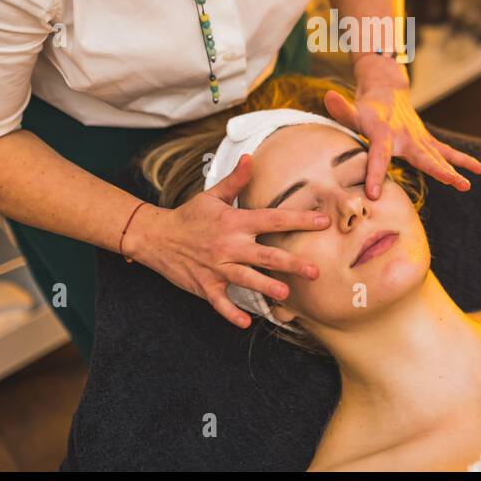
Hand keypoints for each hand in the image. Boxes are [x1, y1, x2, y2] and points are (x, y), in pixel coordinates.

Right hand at [129, 154, 328, 327]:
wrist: (156, 236)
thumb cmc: (189, 215)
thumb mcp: (212, 195)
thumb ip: (236, 180)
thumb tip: (250, 157)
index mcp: (235, 222)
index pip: (273, 218)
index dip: (299, 220)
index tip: (323, 222)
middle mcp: (229, 245)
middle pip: (265, 255)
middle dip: (291, 263)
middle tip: (314, 271)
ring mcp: (217, 267)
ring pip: (246, 279)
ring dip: (266, 287)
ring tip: (285, 294)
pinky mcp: (205, 285)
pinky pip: (220, 302)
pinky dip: (231, 313)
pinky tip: (247, 323)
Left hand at [323, 61, 480, 199]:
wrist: (388, 90)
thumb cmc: (366, 108)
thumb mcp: (353, 109)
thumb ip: (342, 110)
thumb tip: (328, 97)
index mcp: (383, 134)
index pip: (378, 156)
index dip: (375, 173)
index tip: (374, 194)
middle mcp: (405, 137)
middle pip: (422, 157)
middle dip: (436, 171)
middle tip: (451, 182)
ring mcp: (419, 139)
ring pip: (438, 156)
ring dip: (453, 169)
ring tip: (466, 184)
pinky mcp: (427, 141)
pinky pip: (447, 152)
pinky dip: (463, 160)